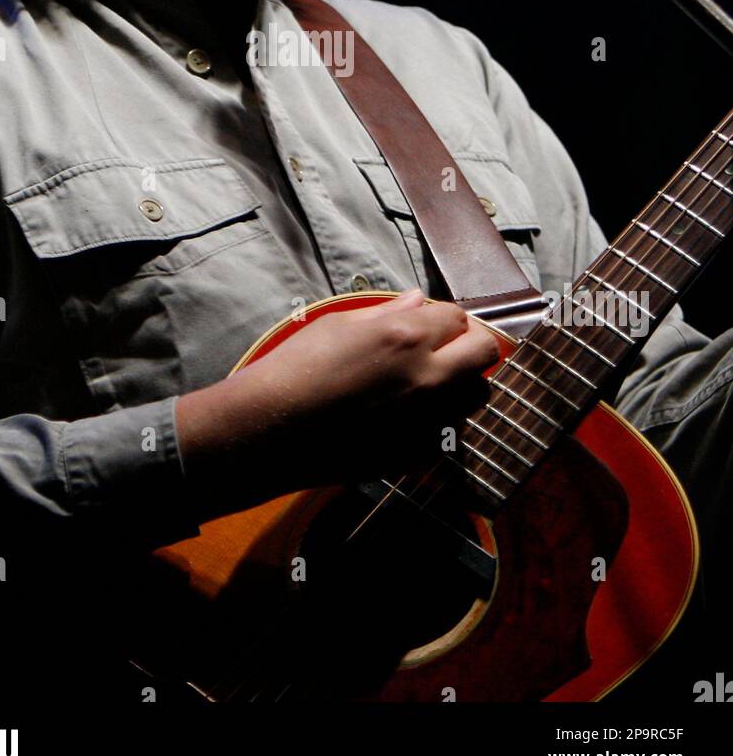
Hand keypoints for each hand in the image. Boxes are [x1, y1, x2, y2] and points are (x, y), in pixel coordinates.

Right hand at [176, 289, 498, 519]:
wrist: (271, 430)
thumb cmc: (296, 368)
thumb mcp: (338, 325)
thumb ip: (388, 313)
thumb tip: (418, 301)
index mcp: (406, 337)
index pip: (458, 317)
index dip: (447, 318)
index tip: (434, 323)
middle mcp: (427, 377)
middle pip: (484, 353)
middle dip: (471, 343)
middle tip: (448, 346)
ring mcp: (426, 419)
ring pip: (476, 396)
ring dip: (463, 382)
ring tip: (433, 380)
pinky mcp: (416, 453)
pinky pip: (447, 429)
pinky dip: (439, 417)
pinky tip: (408, 413)